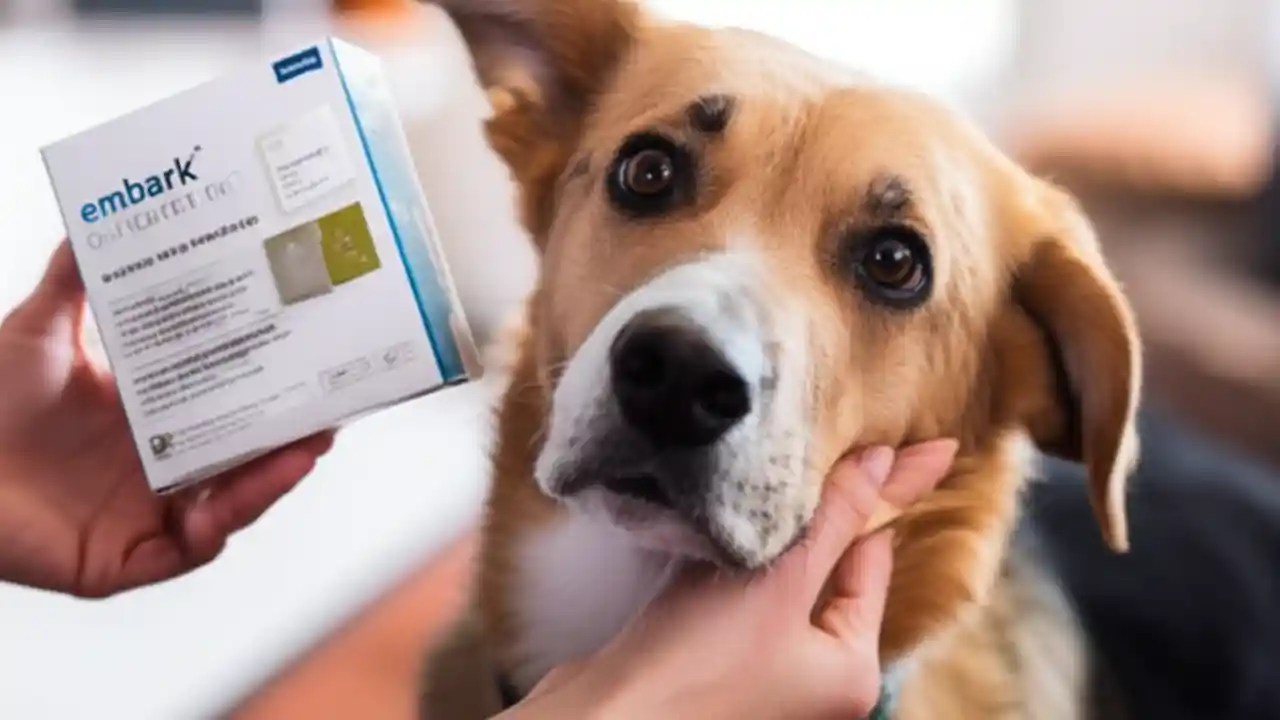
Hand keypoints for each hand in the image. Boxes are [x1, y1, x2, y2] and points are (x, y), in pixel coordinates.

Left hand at [0, 241, 333, 597]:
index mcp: (152, 420)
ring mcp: (147, 515)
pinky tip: (218, 511)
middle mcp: (159, 470)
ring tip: (303, 452)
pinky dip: (210, 533)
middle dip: (293, 442)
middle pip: (246, 461)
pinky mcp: (124, 559)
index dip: (275, 395)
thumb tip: (96, 219)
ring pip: (230, 509)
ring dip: (269, 484)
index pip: (232, 409)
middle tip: (331, 413)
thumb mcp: (41, 328)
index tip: (311, 366)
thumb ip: (74, 278)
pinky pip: (184, 553)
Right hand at [504, 439, 956, 719]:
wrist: (608, 715)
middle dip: (811, 515)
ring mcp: (763, 675)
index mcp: (852, 670)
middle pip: (824, 572)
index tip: (869, 439)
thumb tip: (887, 459)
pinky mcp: (712, 665)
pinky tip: (714, 527)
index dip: (866, 497)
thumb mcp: (780, 578)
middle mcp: (814, 680)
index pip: (870, 562)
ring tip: (758, 479)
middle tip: (808, 447)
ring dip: (766, 536)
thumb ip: (835, 516)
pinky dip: (730, 563)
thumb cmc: (702, 658)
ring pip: (778, 582)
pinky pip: (738, 599)